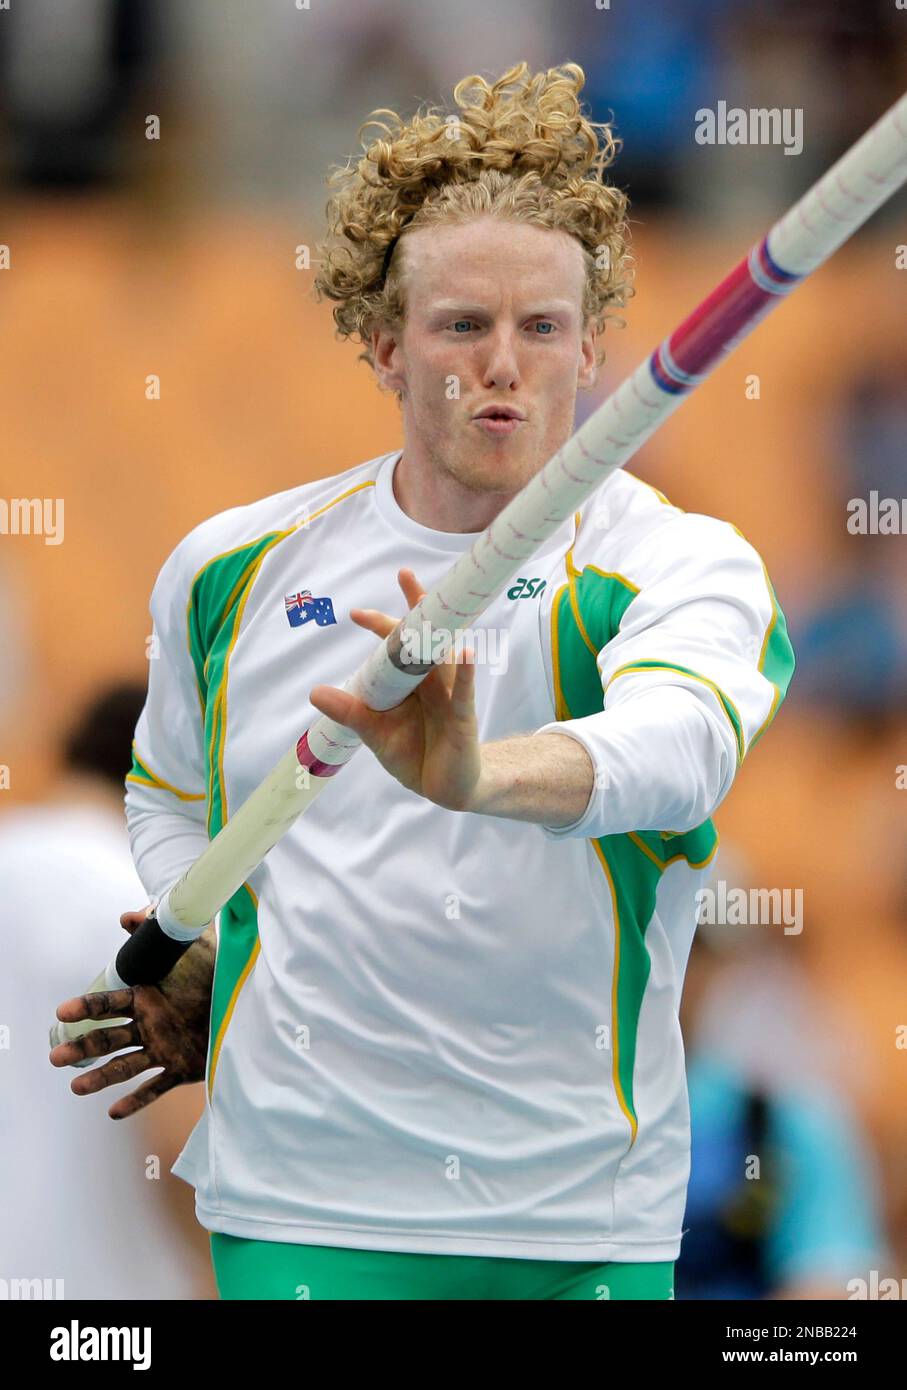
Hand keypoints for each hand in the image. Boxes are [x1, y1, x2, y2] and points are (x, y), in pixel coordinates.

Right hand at [49, 908, 214, 1119]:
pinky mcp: (182, 1069)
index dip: (86, 1007)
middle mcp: (149, 1025)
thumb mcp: (193, 946)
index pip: (109, 1003)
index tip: (61, 1011)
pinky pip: (156, 1087)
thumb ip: (160, 933)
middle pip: (108, 1040)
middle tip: (56, 1057)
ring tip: (76, 1088)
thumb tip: (127, 916)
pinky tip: (114, 1112)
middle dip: (82, 1048)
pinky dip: (136, 1100)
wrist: (251, 1001)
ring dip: (100, 1078)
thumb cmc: (218, 972)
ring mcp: (163, 1049)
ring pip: (125, 1066)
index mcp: (146, 998)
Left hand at [309, 568, 482, 811]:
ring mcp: (450, 696)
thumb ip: (351, 712)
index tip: (356, 613)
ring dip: (439, 630)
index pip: (395, 647)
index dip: (381, 626)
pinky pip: (463, 692)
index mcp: (409, 683)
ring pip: (443, 657)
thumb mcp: (376, 735)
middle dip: (416, 607)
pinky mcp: (463, 718)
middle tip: (404, 574)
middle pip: (423, 638)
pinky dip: (464, 673)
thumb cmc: (415, 755)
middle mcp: (430, 682)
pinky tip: (464, 651)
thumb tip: (315, 692)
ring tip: (435, 601)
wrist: (447, 789)